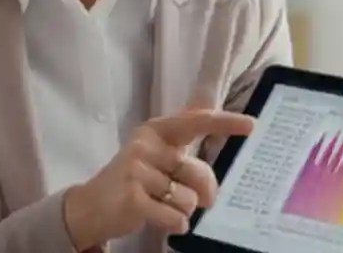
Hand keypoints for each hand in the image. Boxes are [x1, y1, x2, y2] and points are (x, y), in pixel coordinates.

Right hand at [63, 108, 254, 249]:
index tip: (252, 125)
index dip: (225, 123)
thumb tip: (213, 119)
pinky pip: (176, 217)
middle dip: (203, 191)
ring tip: (159, 204)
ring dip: (182, 210)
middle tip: (185, 196)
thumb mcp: (157, 154)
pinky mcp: (133, 198)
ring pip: (189, 199)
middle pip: (199, 172)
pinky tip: (157, 218)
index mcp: (156, 130)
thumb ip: (184, 143)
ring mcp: (137, 171)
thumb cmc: (133, 180)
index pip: (195, 122)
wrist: (91, 206)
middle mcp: (146, 145)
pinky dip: (174, 224)